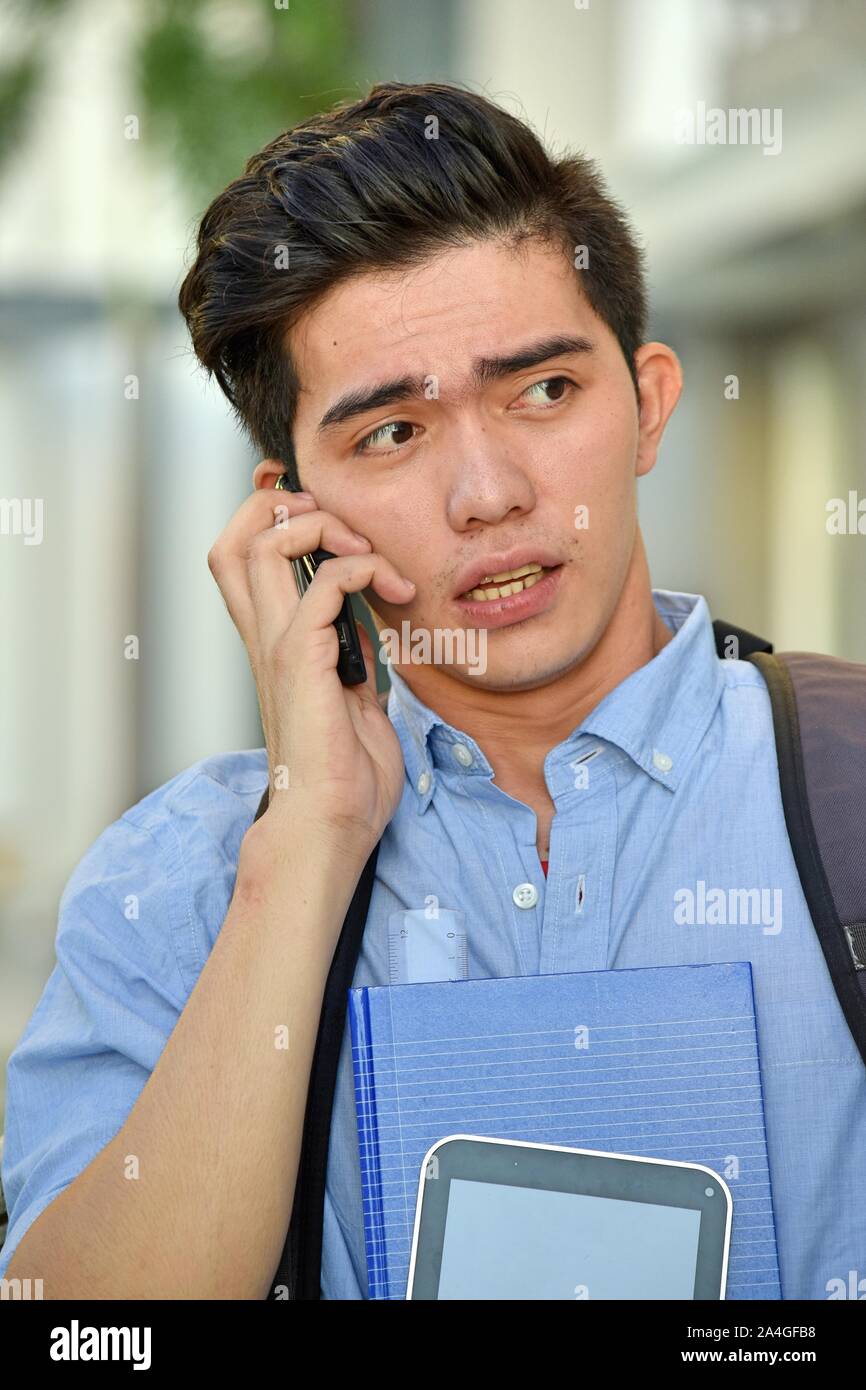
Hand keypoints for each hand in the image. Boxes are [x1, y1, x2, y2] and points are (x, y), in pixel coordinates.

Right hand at [207, 471, 413, 856]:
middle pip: (238, 537)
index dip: (275, 519)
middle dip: (292, 508)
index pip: (244, 557)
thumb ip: (352, 659)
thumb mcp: (355, 701)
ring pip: (265, 544)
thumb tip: (368, 627)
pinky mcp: (302, 662)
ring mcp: (278, 647)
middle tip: (348, 531)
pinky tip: (393, 590)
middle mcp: (264, 638)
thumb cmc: (344, 779)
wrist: (330, 826)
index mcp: (274, 644)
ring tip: (371, 555)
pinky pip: (323, 586)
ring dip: (325, 529)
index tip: (337, 526)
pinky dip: (360, 568)